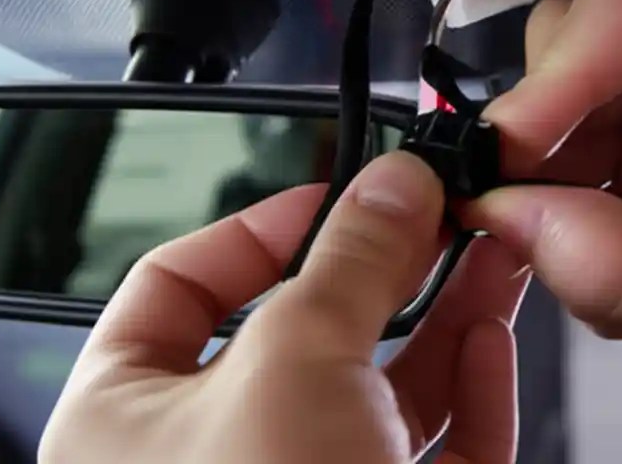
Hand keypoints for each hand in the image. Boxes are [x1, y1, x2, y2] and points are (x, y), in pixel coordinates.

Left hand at [39, 152, 530, 463]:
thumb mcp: (290, 365)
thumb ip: (346, 261)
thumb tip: (390, 185)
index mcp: (131, 417)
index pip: (179, 285)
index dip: (259, 226)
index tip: (339, 193)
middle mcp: (213, 459)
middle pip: (298, 330)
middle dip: (376, 267)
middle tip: (432, 212)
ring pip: (374, 388)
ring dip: (435, 315)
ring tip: (483, 250)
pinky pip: (429, 449)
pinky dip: (465, 388)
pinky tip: (490, 333)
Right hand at [463, 0, 621, 461]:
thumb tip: (511, 213)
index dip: (557, 73)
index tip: (513, 152)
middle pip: (571, 53)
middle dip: (540, 141)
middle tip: (527, 216)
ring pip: (551, 125)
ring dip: (549, 204)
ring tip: (612, 285)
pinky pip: (555, 184)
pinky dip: (559, 242)